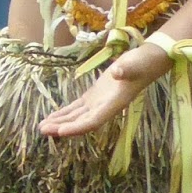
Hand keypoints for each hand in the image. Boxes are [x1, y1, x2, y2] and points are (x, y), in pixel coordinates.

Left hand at [39, 45, 167, 138]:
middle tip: (42, 130)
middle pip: (81, 122)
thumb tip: (117, 72)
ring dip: (60, 122)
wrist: (149, 60)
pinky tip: (53, 116)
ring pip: (77, 116)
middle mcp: (105, 107)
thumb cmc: (143, 63)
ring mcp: (100, 102)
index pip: (93, 121)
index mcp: (114, 104)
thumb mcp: (135, 65)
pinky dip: (66, 112)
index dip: (77, 128)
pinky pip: (78, 107)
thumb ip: (125, 69)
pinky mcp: (96, 94)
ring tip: (42, 126)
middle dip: (62, 127)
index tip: (60, 132)